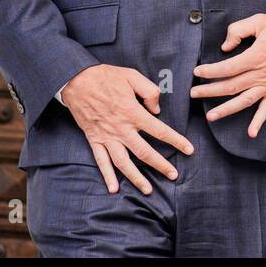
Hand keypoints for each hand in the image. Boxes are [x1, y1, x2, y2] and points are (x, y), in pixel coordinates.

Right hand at [62, 64, 194, 195]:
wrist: (77, 81)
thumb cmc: (106, 77)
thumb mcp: (133, 76)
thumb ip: (150, 91)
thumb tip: (157, 110)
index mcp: (133, 113)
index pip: (159, 131)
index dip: (176, 141)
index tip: (189, 150)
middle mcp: (121, 129)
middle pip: (144, 152)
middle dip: (160, 165)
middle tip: (173, 175)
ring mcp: (107, 136)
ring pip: (123, 162)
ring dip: (136, 177)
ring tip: (148, 190)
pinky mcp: (94, 139)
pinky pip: (101, 161)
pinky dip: (107, 176)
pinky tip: (113, 189)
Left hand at [191, 15, 265, 138]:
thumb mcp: (260, 21)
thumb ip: (238, 30)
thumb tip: (225, 47)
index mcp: (257, 56)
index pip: (228, 67)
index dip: (210, 71)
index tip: (197, 72)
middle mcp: (262, 73)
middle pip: (231, 86)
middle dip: (210, 91)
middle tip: (194, 94)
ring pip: (244, 101)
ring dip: (227, 110)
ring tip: (211, 116)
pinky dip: (260, 121)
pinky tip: (251, 133)